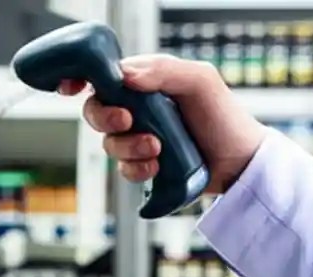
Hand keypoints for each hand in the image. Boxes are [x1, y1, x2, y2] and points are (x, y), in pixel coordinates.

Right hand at [61, 54, 266, 193]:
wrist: (240, 164)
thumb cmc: (225, 117)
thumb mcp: (200, 81)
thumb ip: (163, 70)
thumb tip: (124, 75)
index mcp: (146, 82)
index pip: (104, 76)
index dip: (81, 79)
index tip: (71, 88)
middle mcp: (139, 109)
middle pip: (97, 110)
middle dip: (106, 117)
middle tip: (128, 120)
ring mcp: (140, 138)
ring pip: (108, 143)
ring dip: (128, 147)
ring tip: (157, 148)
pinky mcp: (144, 167)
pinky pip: (123, 170)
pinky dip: (136, 169)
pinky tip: (156, 167)